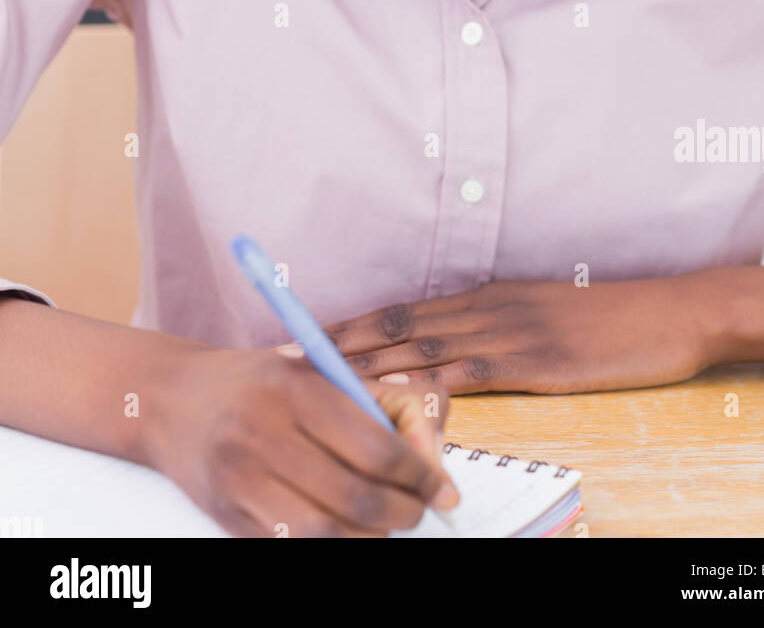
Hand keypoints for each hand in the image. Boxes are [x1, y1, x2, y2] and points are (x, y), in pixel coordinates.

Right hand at [146, 345, 459, 536]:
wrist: (170, 399)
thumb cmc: (259, 381)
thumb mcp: (316, 370)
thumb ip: (378, 405)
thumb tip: (432, 463)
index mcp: (293, 387)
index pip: (376, 446)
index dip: (420, 474)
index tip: (440, 485)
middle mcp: (262, 433)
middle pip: (356, 497)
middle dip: (403, 512)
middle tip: (418, 509)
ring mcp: (239, 479)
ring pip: (325, 533)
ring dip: (370, 535)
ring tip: (384, 521)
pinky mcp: (226, 516)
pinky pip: (291, 546)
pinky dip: (330, 544)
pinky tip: (345, 528)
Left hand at [323, 277, 713, 394]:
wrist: (669, 312)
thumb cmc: (610, 319)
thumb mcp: (543, 313)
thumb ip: (497, 327)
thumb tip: (452, 348)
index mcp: (486, 295)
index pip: (401, 309)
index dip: (349, 323)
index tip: (300, 333)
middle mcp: (485, 307)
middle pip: (394, 323)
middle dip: (334, 340)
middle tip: (280, 354)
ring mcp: (507, 331)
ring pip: (417, 344)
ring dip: (360, 360)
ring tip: (310, 373)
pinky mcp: (532, 360)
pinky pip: (463, 372)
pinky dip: (419, 381)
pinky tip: (387, 391)